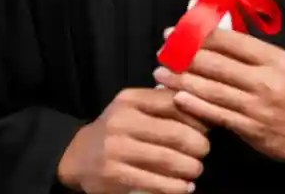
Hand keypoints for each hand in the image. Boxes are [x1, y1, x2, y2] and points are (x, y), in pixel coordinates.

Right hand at [57, 87, 209, 192]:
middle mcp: (121, 120)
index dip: (198, 117)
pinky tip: (183, 186)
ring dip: (191, 169)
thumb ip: (164, 105)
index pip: (176, 103)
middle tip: (203, 153)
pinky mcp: (114, 174)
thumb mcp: (134, 109)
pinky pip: (157, 183)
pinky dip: (177, 187)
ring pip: (170, 160)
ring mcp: (116, 148)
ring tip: (194, 170)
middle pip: (177, 134)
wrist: (78, 157)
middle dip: (199, 146)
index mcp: (130, 99)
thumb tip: (205, 109)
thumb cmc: (117, 130)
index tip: (207, 128)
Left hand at [153, 27, 284, 168]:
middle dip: (184, 56)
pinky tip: (178, 97)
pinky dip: (195, 105)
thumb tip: (209, 31)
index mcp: (273, 58)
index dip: (198, 34)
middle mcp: (265, 80)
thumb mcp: (279, 63)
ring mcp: (257, 106)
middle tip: (162, 52)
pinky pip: (217, 114)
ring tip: (160, 73)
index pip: (229, 41)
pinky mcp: (251, 129)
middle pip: (216, 64)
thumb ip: (247, 50)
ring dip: (182, 80)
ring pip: (212, 89)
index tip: (176, 31)